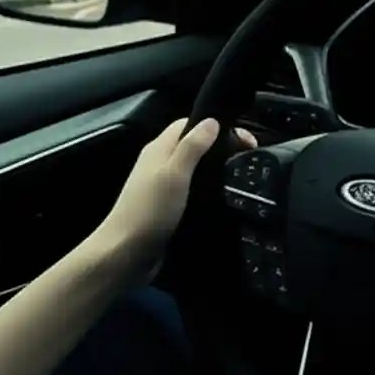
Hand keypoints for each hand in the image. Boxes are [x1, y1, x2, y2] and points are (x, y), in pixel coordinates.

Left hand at [92, 118, 256, 279]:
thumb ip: (192, 146)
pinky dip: (209, 192)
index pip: (188, 124)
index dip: (215, 126)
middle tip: (248, 161)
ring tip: (243, 179)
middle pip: (193, 146)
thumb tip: (213, 120)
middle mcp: (160, 164)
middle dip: (220, 148)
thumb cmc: (150, 210)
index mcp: (159, 149)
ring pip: (195, 170)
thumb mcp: (174, 173)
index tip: (244, 139)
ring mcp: (163, 188)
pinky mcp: (169, 209)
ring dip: (216, 171)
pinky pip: (193, 192)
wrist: (126, 255)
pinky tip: (224, 201)